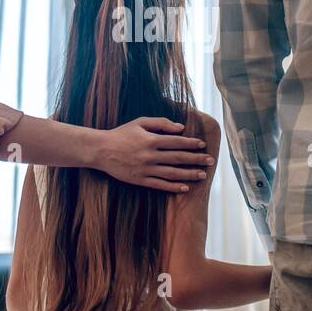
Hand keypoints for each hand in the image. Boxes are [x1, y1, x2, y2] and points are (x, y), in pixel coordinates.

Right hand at [98, 117, 213, 192]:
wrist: (101, 150)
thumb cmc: (121, 134)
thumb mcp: (140, 122)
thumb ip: (161, 123)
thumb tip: (181, 128)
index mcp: (151, 140)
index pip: (177, 142)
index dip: (191, 143)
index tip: (203, 145)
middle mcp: (150, 155)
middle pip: (178, 158)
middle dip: (196, 159)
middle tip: (210, 161)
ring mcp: (145, 169)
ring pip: (172, 173)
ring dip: (189, 174)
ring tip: (202, 175)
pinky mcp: (139, 180)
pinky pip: (160, 185)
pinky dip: (173, 186)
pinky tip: (185, 188)